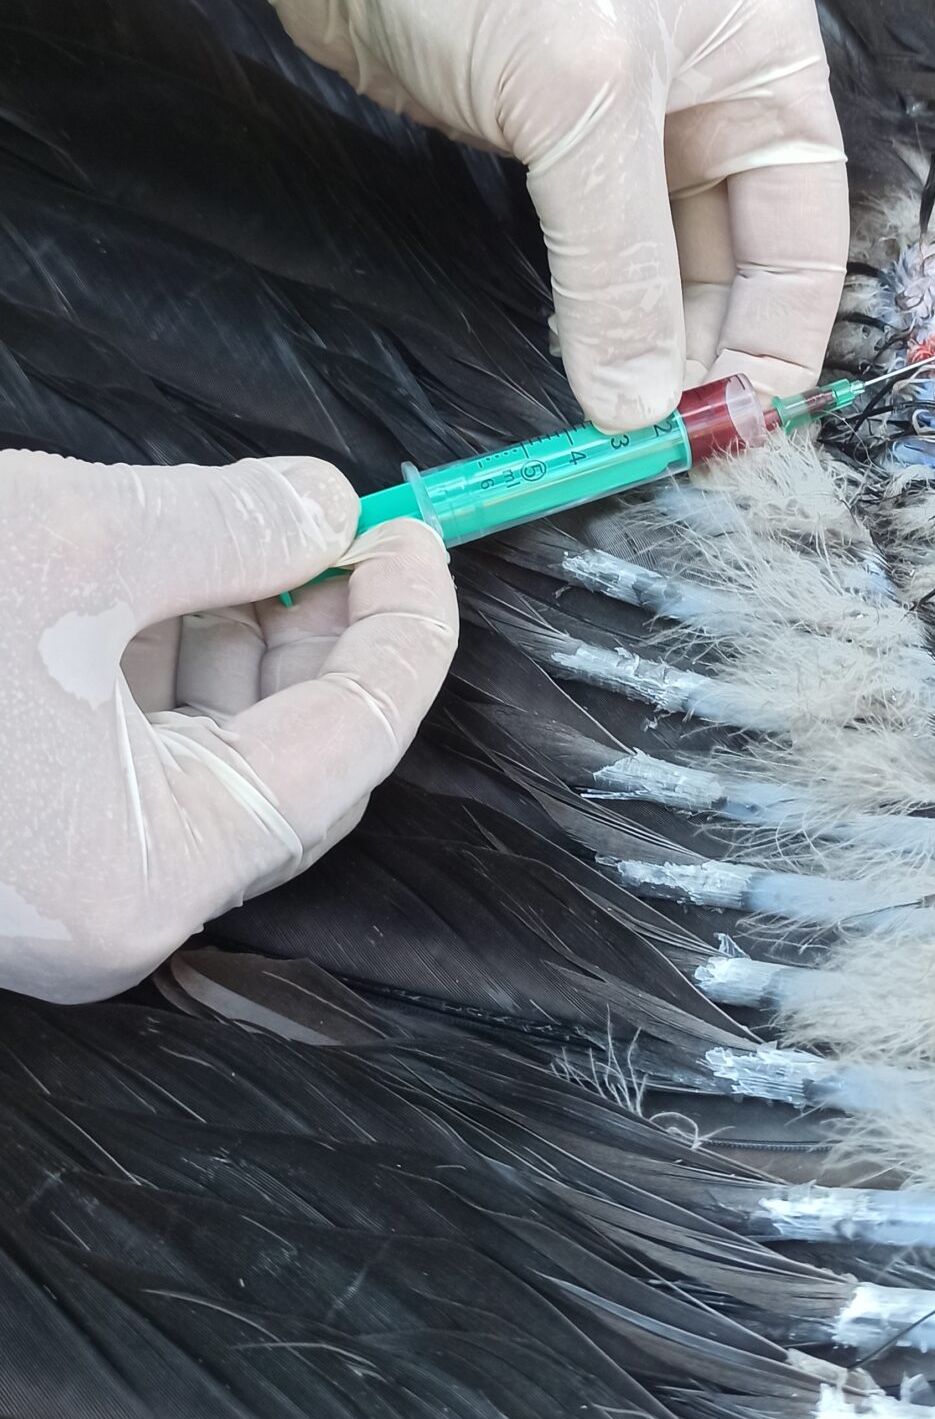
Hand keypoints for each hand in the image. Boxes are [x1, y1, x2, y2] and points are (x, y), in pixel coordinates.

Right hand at [0, 451, 456, 1002]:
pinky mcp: (20, 858)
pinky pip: (133, 769)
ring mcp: (62, 895)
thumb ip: (227, 524)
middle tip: (341, 532)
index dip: (402, 623)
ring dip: (239, 643)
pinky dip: (159, 674)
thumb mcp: (66, 546)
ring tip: (244, 539)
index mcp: (151, 873)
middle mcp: (114, 911)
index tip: (412, 534)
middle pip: (292, 763)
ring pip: (210, 762)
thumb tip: (320, 506)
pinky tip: (157, 589)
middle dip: (326, 633)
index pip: (354, 740)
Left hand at [217, 0, 849, 431]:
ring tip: (627, 426)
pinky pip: (601, 248)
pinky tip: (584, 366)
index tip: (739, 434)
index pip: (808, 235)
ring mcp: (635, 115)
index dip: (781, 340)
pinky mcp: (557, 135)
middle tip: (673, 449)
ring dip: (652, 341)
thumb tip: (638, 405)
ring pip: (671, 262)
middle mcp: (718, 88)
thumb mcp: (580, 103)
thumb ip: (620, 264)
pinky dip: (599, 309)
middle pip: (746, 258)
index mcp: (766, 58)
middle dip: (714, 352)